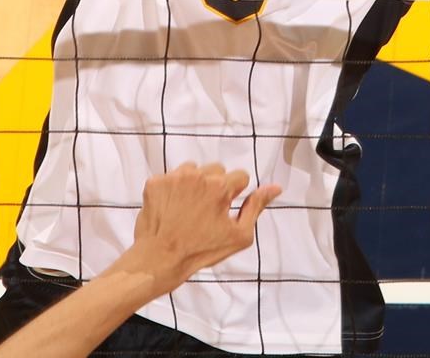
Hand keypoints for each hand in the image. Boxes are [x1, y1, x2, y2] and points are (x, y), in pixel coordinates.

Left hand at [117, 162, 280, 294]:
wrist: (159, 259)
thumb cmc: (201, 251)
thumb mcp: (239, 235)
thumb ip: (257, 207)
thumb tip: (275, 187)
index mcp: (219, 186)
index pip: (240, 176)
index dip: (235, 195)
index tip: (225, 211)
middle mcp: (196, 175)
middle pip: (217, 170)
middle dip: (216, 186)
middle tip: (207, 212)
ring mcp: (173, 177)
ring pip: (194, 170)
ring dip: (195, 184)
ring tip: (189, 209)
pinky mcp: (155, 182)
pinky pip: (171, 177)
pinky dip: (173, 190)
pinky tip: (172, 209)